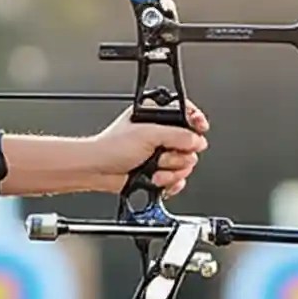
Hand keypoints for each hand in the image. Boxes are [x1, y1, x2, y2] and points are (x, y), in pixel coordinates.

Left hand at [89, 103, 209, 195]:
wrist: (97, 170)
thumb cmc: (111, 147)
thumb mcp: (147, 134)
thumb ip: (177, 135)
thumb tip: (197, 141)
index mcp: (158, 117)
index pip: (188, 115)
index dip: (196, 122)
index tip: (200, 128)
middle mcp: (161, 135)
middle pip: (191, 145)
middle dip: (177, 156)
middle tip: (161, 155)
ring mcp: (161, 155)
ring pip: (185, 165)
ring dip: (170, 171)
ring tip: (153, 169)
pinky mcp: (159, 172)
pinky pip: (178, 180)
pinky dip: (169, 183)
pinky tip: (157, 179)